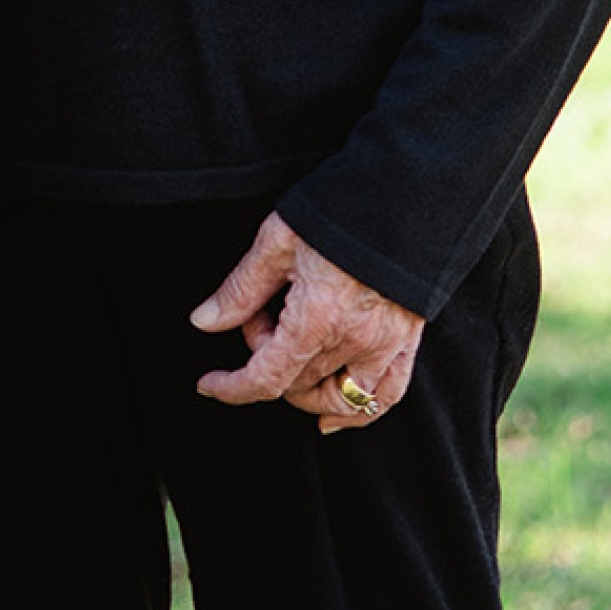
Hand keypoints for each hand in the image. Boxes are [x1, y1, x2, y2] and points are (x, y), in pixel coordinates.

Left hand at [189, 212, 423, 434]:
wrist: (401, 192)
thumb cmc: (338, 211)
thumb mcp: (277, 242)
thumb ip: (241, 288)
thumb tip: (204, 321)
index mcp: (316, 318)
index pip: (267, 377)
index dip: (232, 387)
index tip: (209, 384)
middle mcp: (352, 341)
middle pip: (295, 381)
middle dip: (265, 356)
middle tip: (262, 312)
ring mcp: (384, 345)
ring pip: (337, 399)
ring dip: (304, 389)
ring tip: (289, 352)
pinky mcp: (406, 340)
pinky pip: (385, 395)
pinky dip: (358, 412)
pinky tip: (332, 416)